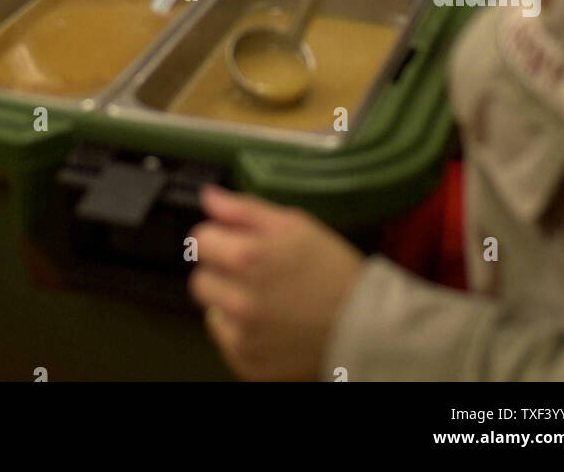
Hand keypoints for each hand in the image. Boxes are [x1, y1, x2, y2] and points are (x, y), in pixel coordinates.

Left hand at [189, 185, 363, 381]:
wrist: (364, 325)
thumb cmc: (330, 268)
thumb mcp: (293, 224)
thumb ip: (244, 209)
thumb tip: (209, 197)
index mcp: (247, 259)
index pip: (199, 241)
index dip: (219, 237)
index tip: (236, 241)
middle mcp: (238, 300)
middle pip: (200, 279)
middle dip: (221, 272)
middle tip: (253, 273)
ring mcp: (243, 337)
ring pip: (213, 312)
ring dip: (229, 304)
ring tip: (265, 300)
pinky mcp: (248, 365)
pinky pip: (228, 342)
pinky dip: (242, 333)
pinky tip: (270, 324)